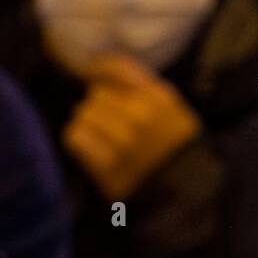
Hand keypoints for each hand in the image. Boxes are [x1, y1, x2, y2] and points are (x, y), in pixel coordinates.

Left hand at [62, 55, 201, 200]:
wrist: (182, 191)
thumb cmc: (173, 145)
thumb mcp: (171, 107)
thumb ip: (139, 83)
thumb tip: (94, 66)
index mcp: (160, 98)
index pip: (116, 68)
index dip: (100, 72)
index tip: (95, 78)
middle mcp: (143, 116)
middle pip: (97, 94)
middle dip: (101, 108)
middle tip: (114, 126)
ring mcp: (125, 141)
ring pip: (84, 113)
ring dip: (90, 125)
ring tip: (105, 139)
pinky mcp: (107, 163)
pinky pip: (75, 136)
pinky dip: (80, 142)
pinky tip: (95, 150)